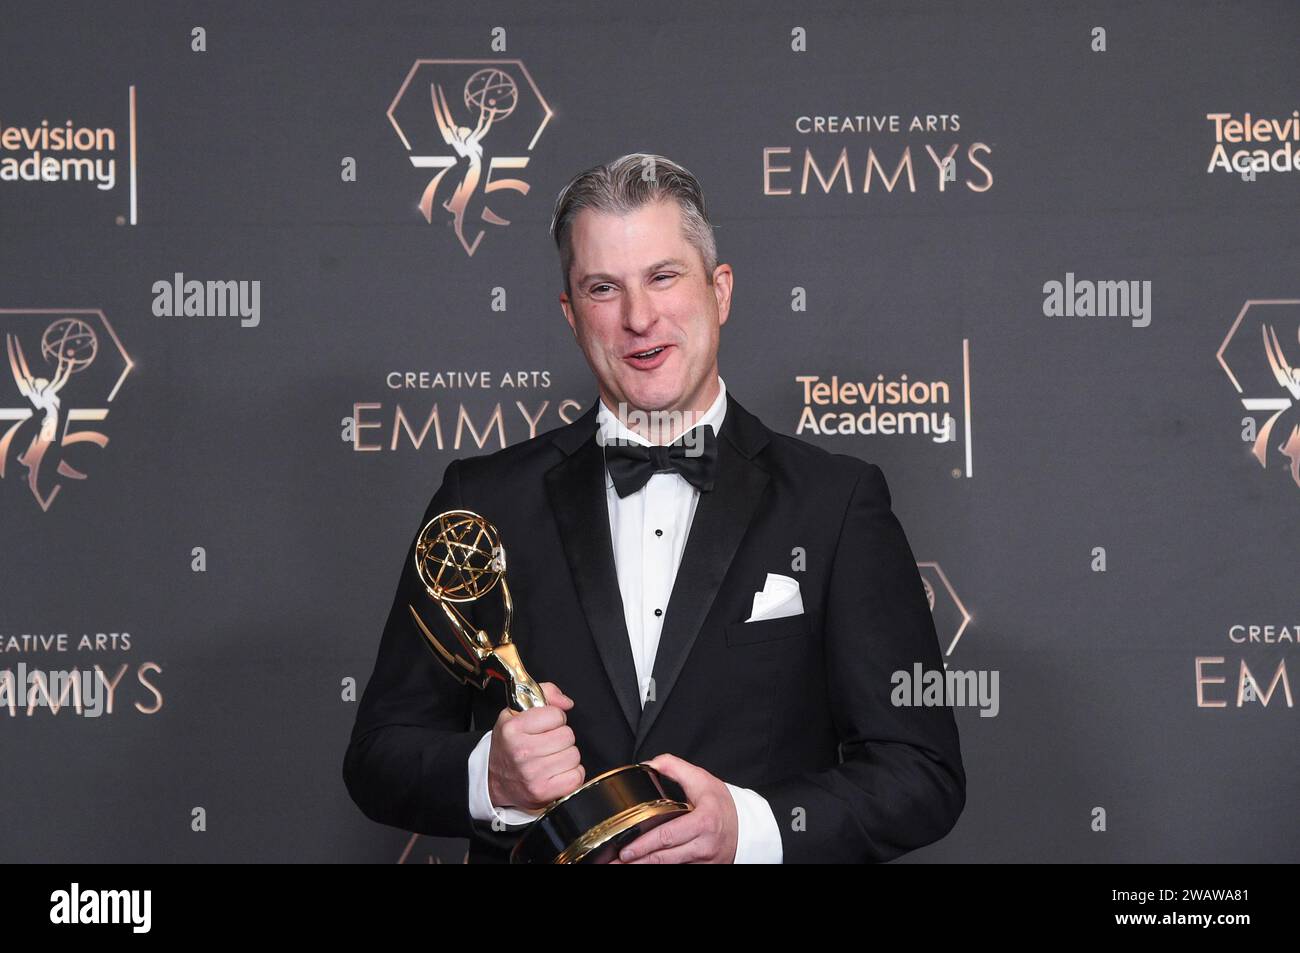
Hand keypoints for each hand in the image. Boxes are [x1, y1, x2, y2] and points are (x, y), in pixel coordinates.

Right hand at [487, 682, 584, 812]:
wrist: (495, 781)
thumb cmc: (509, 746)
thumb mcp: (516, 713)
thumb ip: (545, 694)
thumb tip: (567, 703)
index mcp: (513, 729)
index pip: (556, 715)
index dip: (554, 718)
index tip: (545, 725)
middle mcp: (522, 752)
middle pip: (568, 735)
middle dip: (561, 737)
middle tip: (547, 743)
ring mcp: (532, 774)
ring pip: (574, 755)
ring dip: (566, 756)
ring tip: (550, 758)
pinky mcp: (543, 792)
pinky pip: (576, 776)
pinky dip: (571, 774)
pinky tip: (556, 772)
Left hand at [610, 753, 737, 863]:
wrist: (748, 827)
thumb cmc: (723, 804)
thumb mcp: (702, 779)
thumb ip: (674, 767)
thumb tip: (650, 764)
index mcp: (703, 821)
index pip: (667, 835)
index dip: (644, 844)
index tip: (625, 848)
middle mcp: (704, 844)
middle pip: (664, 856)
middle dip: (637, 860)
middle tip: (615, 861)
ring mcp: (704, 860)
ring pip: (669, 866)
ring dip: (644, 867)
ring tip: (621, 866)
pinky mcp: (703, 868)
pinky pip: (678, 867)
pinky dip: (660, 867)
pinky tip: (643, 865)